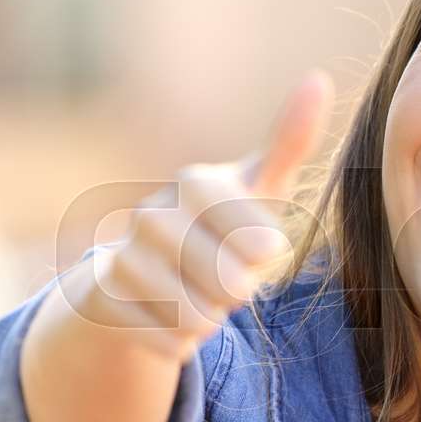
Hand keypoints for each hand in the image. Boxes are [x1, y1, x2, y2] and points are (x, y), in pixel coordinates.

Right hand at [84, 71, 333, 360]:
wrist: (145, 268)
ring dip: (210, 316)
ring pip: (199, 317)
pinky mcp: (102, 303)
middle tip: (223, 272)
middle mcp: (152, 214)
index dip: (265, 254)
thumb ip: (290, 142)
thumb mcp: (260, 187)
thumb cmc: (220, 225)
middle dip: (239, 290)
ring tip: (196, 291)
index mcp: (197, 183)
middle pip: (231, 284)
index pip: (259, 243)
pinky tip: (167, 313)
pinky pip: (169, 343)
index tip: (261, 246)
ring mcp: (121, 257)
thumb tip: (318, 78)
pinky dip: (180, 339)